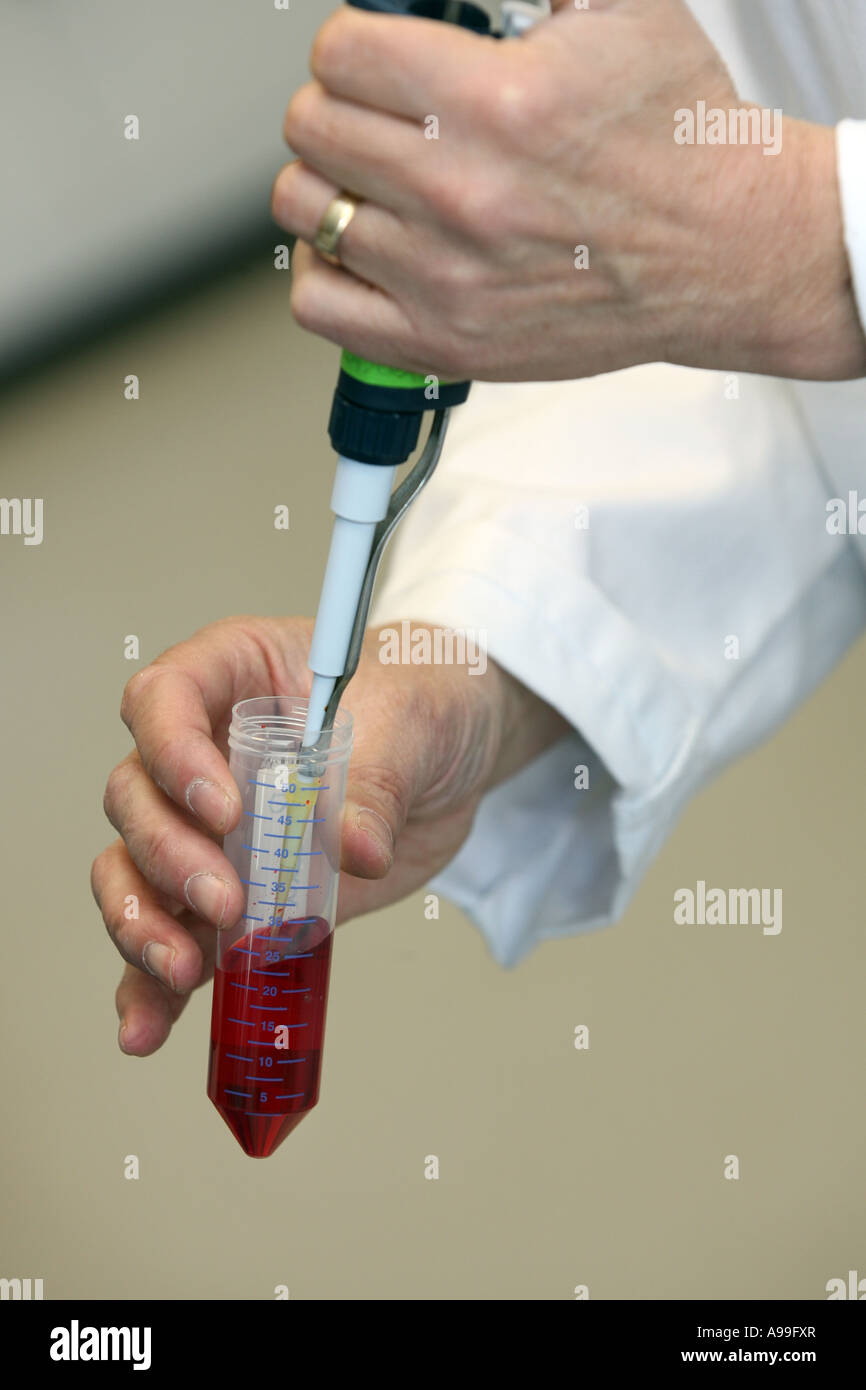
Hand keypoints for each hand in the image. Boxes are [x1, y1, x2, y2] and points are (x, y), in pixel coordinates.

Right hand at [91, 615, 567, 1055]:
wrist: (453, 759)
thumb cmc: (423, 704)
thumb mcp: (412, 721)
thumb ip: (375, 778)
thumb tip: (352, 847)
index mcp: (231, 676)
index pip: (161, 700)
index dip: (173, 753)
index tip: (223, 808)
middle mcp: (200, 751)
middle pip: (136, 796)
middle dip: (168, 856)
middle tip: (226, 899)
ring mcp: (209, 828)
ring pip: (133, 870)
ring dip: (143, 924)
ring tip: (183, 968)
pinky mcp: (233, 893)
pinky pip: (175, 936)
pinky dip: (154, 985)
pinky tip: (148, 1027)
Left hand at [272, 0, 865, 381]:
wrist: (728, 254)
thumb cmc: (681, 145)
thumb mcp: (621, 6)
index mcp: (493, 101)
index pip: (340, 53)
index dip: (353, 45)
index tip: (375, 60)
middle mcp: (459, 193)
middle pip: (311, 127)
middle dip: (339, 106)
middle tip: (378, 116)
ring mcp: (444, 278)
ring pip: (307, 210)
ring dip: (332, 185)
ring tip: (375, 182)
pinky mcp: (445, 343)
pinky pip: (320, 306)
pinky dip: (327, 272)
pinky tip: (363, 251)